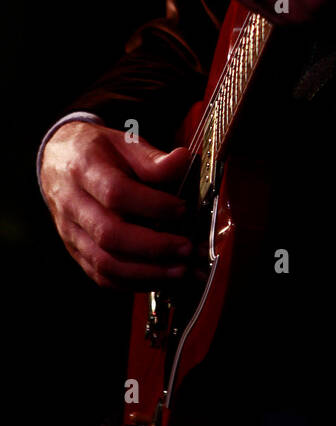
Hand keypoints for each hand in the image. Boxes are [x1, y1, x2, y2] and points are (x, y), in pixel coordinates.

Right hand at [41, 122, 193, 289]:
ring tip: (179, 270)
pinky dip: (132, 283)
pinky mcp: (75, 251)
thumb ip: (152, 158)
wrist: (58, 160)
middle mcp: (72, 203)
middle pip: (109, 234)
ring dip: (146, 272)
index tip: (183, 209)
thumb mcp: (123, 142)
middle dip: (154, 247)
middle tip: (186, 248)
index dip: (153, 205)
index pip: (116, 193)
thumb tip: (183, 161)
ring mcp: (70, 232)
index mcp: (84, 168)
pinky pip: (100, 276)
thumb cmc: (98, 152)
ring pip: (104, 262)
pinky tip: (159, 278)